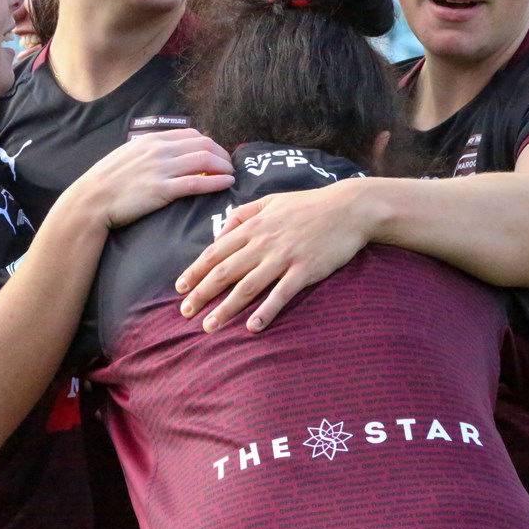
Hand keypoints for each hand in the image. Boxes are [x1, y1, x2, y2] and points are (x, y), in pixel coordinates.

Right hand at [75, 129, 233, 228]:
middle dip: (222, 154)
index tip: (217, 155)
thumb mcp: (128, 154)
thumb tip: (169, 152)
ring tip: (231, 175)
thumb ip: (149, 150)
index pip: (192, 135)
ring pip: (204, 161)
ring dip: (224, 167)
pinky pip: (196, 183)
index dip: (211, 144)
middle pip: (204, 145)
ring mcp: (161, 169)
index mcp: (152, 139)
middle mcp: (159, 150)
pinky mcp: (161, 190)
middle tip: (230, 165)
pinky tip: (227, 183)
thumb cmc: (108, 180)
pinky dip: (216, 181)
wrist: (91, 200)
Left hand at [175, 181, 369, 332]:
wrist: (348, 208)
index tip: (179, 288)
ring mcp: (284, 257)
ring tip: (209, 327)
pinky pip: (281, 294)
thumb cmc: (308, 205)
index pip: (215, 252)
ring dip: (226, 309)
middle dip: (201, 294)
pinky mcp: (305, 270)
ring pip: (248, 287)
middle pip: (225, 272)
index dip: (195, 271)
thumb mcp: (270, 201)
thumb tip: (220, 234)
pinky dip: (266, 312)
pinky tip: (252, 327)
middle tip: (185, 313)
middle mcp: (264, 242)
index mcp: (253, 226)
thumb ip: (242, 215)